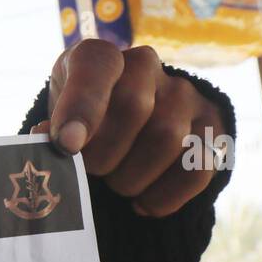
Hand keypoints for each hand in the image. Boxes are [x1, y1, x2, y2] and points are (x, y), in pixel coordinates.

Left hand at [32, 39, 225, 216]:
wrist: (122, 135)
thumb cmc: (79, 129)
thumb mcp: (56, 123)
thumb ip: (51, 132)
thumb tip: (50, 140)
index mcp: (97, 58)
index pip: (97, 65)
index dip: (82, 106)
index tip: (67, 145)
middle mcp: (144, 65)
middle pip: (134, 108)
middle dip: (104, 155)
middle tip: (92, 172)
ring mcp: (183, 94)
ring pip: (168, 138)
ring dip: (132, 178)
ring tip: (116, 184)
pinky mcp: (211, 127)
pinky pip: (198, 167)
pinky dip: (164, 196)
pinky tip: (142, 203)